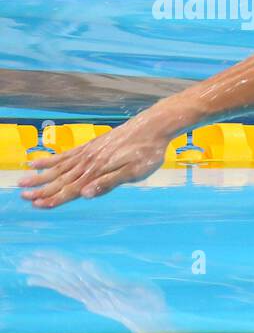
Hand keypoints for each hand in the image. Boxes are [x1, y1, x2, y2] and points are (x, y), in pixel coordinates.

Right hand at [18, 120, 170, 207]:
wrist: (152, 126)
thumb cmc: (147, 153)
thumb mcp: (134, 173)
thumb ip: (108, 183)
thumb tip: (84, 195)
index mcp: (98, 172)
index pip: (72, 189)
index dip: (55, 198)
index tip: (37, 205)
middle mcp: (89, 162)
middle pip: (61, 179)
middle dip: (42, 189)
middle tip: (22, 196)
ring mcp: (88, 152)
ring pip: (59, 167)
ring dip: (41, 175)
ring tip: (22, 180)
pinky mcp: (90, 146)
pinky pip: (65, 154)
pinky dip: (50, 159)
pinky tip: (37, 162)